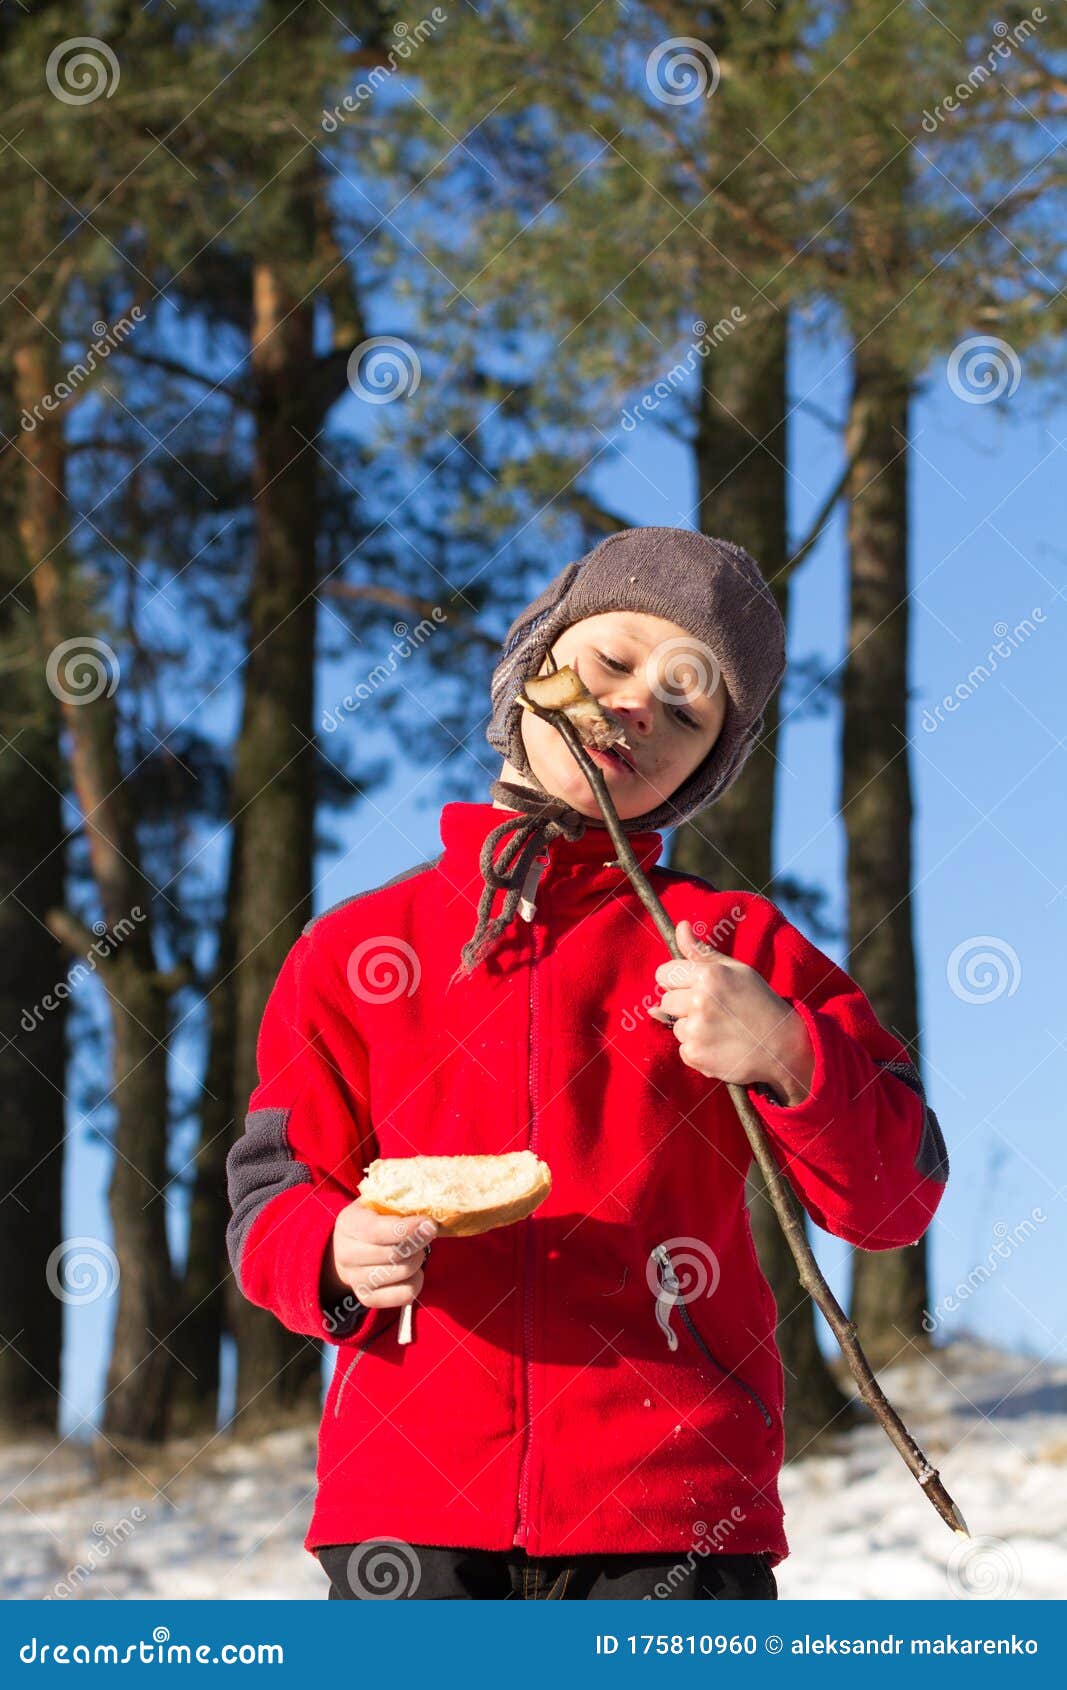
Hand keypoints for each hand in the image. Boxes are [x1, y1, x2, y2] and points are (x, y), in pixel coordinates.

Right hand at [324, 1201, 436, 1310]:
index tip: (430, 1223)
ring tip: (417, 1249)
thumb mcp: (378, 1202)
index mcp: (348, 1224)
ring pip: (403, 1273)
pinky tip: (413, 1269)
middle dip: (418, 1243)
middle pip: (394, 1254)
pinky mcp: (368, 1298)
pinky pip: (404, 1294)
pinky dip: (417, 1281)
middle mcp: (346, 1254)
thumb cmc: (372, 1218)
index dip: (406, 1228)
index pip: (377, 1231)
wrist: (348, 1247)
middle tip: (427, 1233)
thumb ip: (399, 1199)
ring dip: (419, 1259)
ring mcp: (355, 1279)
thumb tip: (428, 1205)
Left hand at [649, 919, 814, 1104]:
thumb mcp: (736, 970)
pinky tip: (720, 1046)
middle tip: (712, 1010)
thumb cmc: (758, 1002)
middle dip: (683, 1005)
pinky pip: (683, 1049)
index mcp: (708, 974)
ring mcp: (696, 1030)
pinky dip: (698, 1050)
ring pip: (675, 1026)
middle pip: (666, 1001)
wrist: (783, 1045)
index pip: (664, 974)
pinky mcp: (696, 1055)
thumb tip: (681, 926)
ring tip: (720, 1029)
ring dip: (691, 1029)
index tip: (690, 987)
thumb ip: (702, 951)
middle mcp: (699, 1001)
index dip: (676, 981)